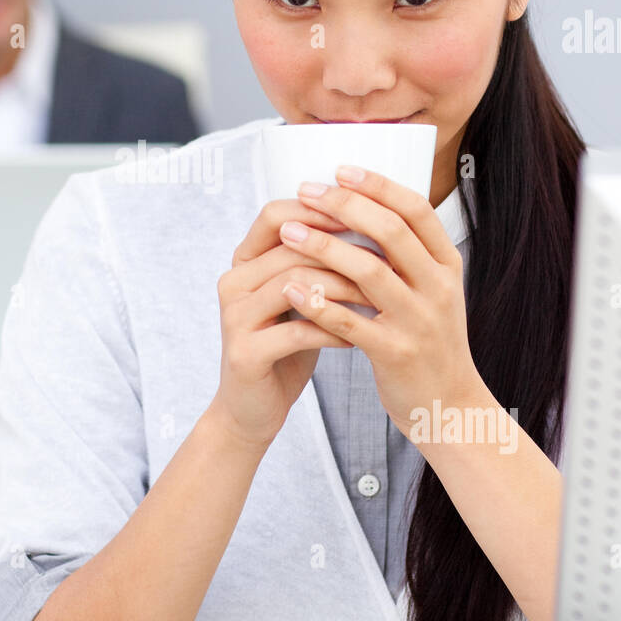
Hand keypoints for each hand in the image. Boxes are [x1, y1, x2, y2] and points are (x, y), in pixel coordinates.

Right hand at [214, 198, 374, 447]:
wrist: (252, 408)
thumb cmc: (285, 346)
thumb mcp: (298, 297)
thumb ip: (315, 262)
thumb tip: (369, 220)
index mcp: (243, 263)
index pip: (274, 215)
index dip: (319, 211)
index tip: (366, 218)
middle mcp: (233, 283)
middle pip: (290, 248)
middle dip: (344, 253)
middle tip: (388, 262)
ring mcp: (235, 318)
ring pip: (294, 284)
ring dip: (343, 289)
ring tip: (379, 298)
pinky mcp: (245, 353)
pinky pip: (298, 331)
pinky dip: (334, 330)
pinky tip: (359, 337)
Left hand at [275, 166, 483, 431]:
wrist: (450, 408)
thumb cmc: (430, 343)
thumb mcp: (432, 292)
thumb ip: (407, 256)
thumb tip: (364, 207)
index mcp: (447, 266)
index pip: (417, 211)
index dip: (378, 186)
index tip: (341, 170)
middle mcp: (438, 288)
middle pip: (391, 233)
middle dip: (345, 207)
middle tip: (307, 191)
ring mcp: (419, 322)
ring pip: (369, 273)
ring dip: (324, 248)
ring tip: (289, 233)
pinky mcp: (395, 354)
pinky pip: (350, 322)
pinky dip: (318, 303)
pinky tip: (290, 289)